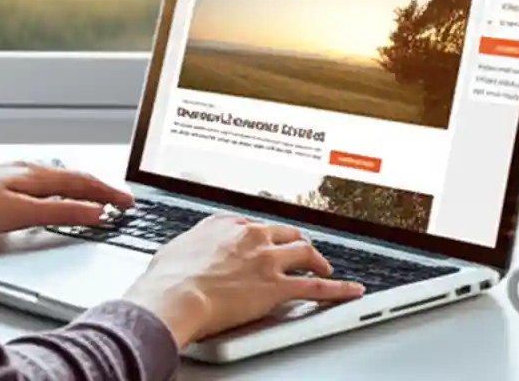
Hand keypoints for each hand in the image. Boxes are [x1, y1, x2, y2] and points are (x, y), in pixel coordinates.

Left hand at [0, 161, 133, 233]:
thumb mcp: (21, 213)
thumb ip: (60, 212)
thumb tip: (96, 212)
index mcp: (38, 175)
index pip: (84, 183)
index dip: (109, 194)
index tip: (129, 203)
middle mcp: (29, 169)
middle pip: (75, 177)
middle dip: (101, 188)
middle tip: (121, 200)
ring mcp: (14, 173)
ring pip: (59, 178)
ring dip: (82, 186)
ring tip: (96, 195)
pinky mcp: (1, 181)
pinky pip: (43, 182)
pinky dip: (61, 189)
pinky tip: (53, 194)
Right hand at [123, 214, 364, 346]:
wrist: (174, 296)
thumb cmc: (167, 278)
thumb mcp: (175, 248)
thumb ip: (191, 246)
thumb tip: (187, 253)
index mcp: (226, 223)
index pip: (255, 224)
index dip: (264, 236)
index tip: (266, 242)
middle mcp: (251, 236)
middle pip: (285, 233)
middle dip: (296, 241)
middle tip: (302, 251)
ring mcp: (267, 260)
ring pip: (304, 252)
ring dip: (318, 259)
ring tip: (324, 267)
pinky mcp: (277, 287)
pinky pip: (316, 287)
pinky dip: (338, 289)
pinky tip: (350, 290)